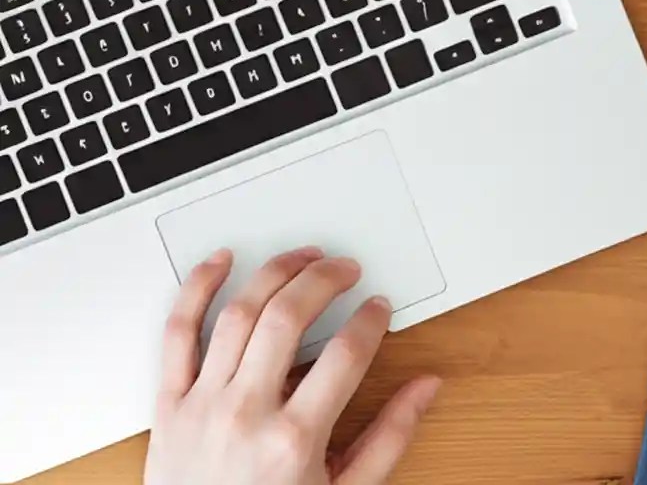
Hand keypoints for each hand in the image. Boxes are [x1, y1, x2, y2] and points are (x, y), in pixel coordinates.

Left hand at [145, 247, 441, 484]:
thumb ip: (389, 437)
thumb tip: (424, 388)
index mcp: (295, 440)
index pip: (345, 354)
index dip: (370, 320)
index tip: (379, 308)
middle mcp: (245, 414)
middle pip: (288, 318)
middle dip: (325, 280)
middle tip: (346, 269)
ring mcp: (202, 405)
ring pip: (238, 315)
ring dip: (274, 273)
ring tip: (302, 259)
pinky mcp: (169, 406)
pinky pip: (176, 334)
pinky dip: (195, 291)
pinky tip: (219, 263)